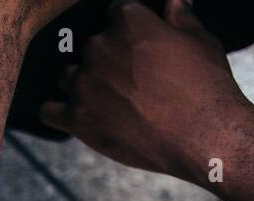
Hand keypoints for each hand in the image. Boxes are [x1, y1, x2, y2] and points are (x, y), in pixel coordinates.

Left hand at [39, 0, 252, 183]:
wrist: (200, 135)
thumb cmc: (205, 85)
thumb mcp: (200, 41)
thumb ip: (180, 17)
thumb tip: (174, 2)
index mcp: (128, 21)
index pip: (116, 13)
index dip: (128, 29)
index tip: (137, 46)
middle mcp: (99, 48)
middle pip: (92, 46)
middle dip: (108, 59)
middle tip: (131, 80)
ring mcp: (84, 84)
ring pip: (68, 77)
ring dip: (82, 84)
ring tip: (109, 100)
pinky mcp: (76, 118)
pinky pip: (48, 111)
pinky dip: (57, 112)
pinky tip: (71, 115)